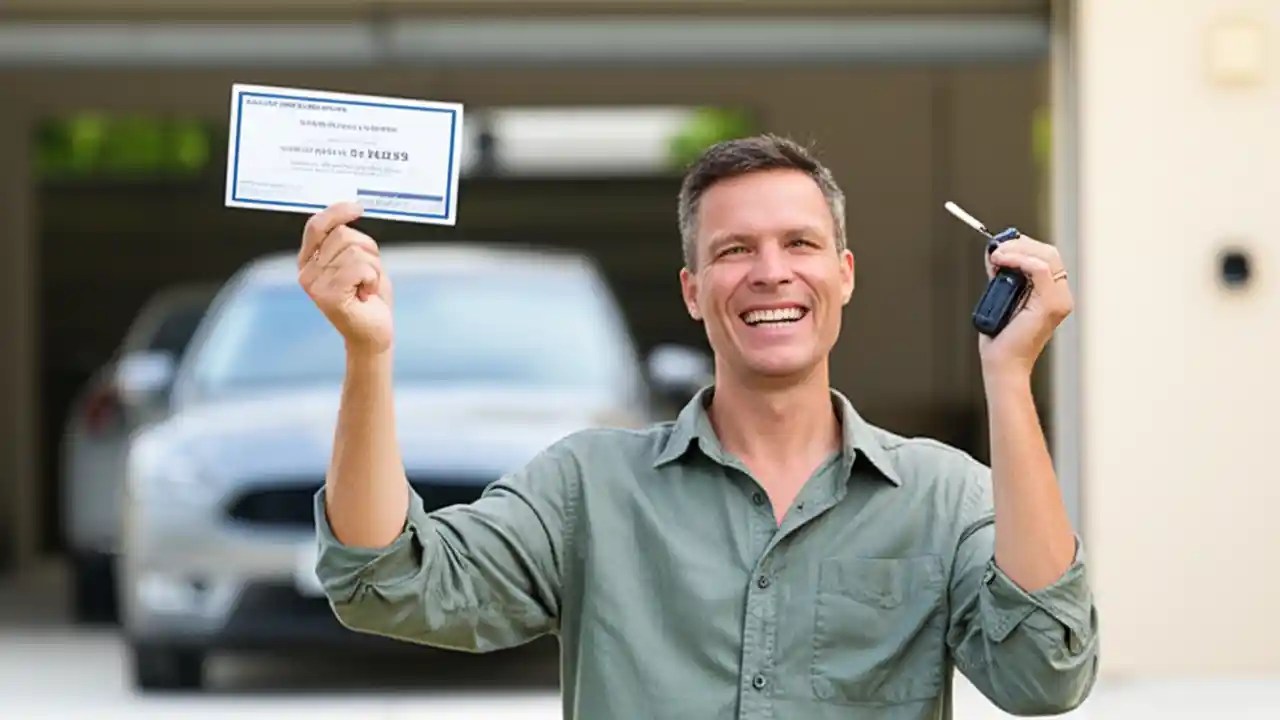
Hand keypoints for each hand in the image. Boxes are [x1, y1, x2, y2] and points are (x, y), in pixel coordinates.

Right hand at [297, 202, 393, 355]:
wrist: (374, 335)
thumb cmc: (369, 299)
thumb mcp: (360, 262)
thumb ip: (348, 241)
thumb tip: (348, 213)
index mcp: (310, 261)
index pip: (317, 225)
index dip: (337, 212)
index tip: (357, 208)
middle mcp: (307, 272)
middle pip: (344, 236)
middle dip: (367, 251)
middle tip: (367, 276)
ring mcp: (315, 284)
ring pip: (354, 250)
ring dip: (372, 268)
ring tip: (365, 287)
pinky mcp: (328, 296)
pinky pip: (359, 267)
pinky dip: (372, 278)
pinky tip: (366, 294)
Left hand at [978, 234, 1072, 377]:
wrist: (1003, 363)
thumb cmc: (1002, 338)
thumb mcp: (1001, 295)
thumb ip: (1002, 274)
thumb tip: (995, 252)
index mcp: (1052, 293)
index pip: (1046, 256)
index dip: (1022, 246)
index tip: (999, 247)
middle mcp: (1060, 296)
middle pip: (1048, 253)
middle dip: (1019, 245)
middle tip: (996, 250)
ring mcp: (1059, 300)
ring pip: (1046, 257)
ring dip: (1016, 250)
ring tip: (995, 256)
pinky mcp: (1050, 305)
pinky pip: (1040, 270)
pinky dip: (1019, 260)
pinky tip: (1001, 262)